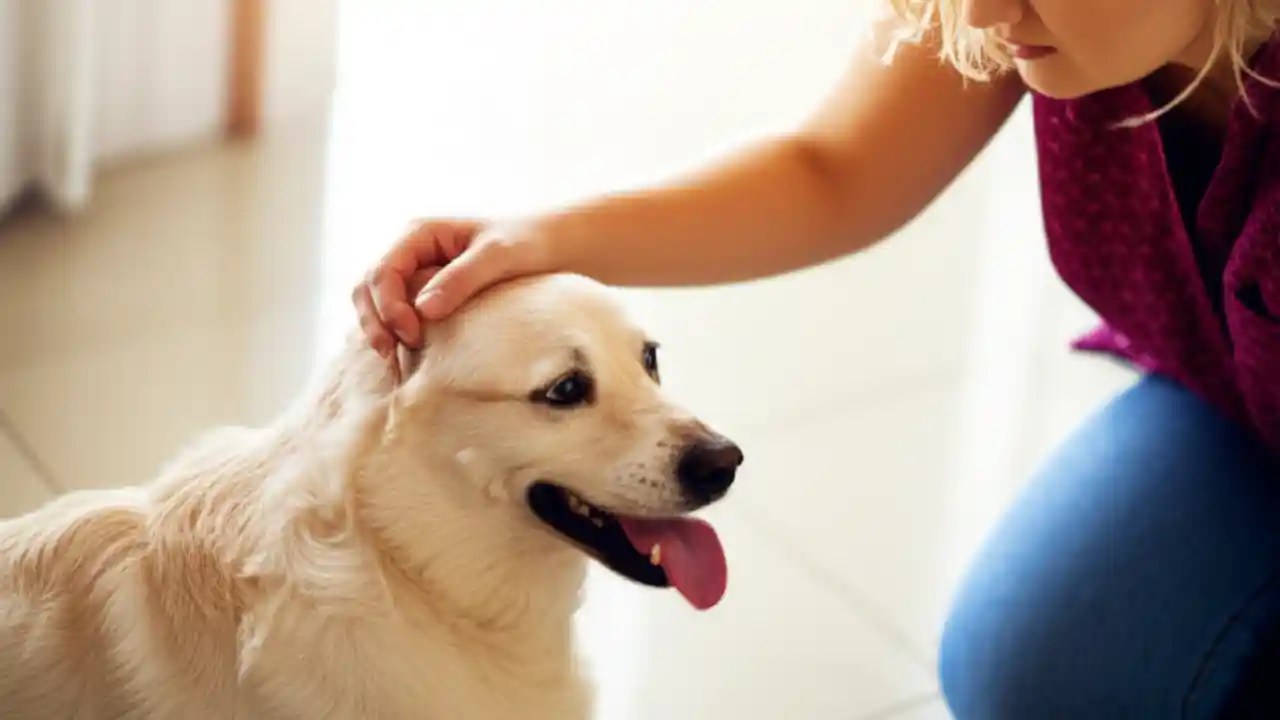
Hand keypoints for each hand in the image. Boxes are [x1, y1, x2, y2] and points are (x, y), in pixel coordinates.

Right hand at [352, 219, 550, 355]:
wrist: (553, 249)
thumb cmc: (529, 244)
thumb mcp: (499, 256)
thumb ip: (461, 278)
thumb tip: (422, 309)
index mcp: (421, 234)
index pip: (382, 271)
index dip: (388, 306)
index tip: (412, 335)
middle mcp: (411, 253)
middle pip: (369, 288)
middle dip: (376, 322)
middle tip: (394, 356)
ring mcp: (416, 276)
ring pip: (376, 304)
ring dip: (380, 331)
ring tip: (396, 362)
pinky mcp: (426, 297)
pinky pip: (397, 317)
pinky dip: (395, 336)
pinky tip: (407, 359)